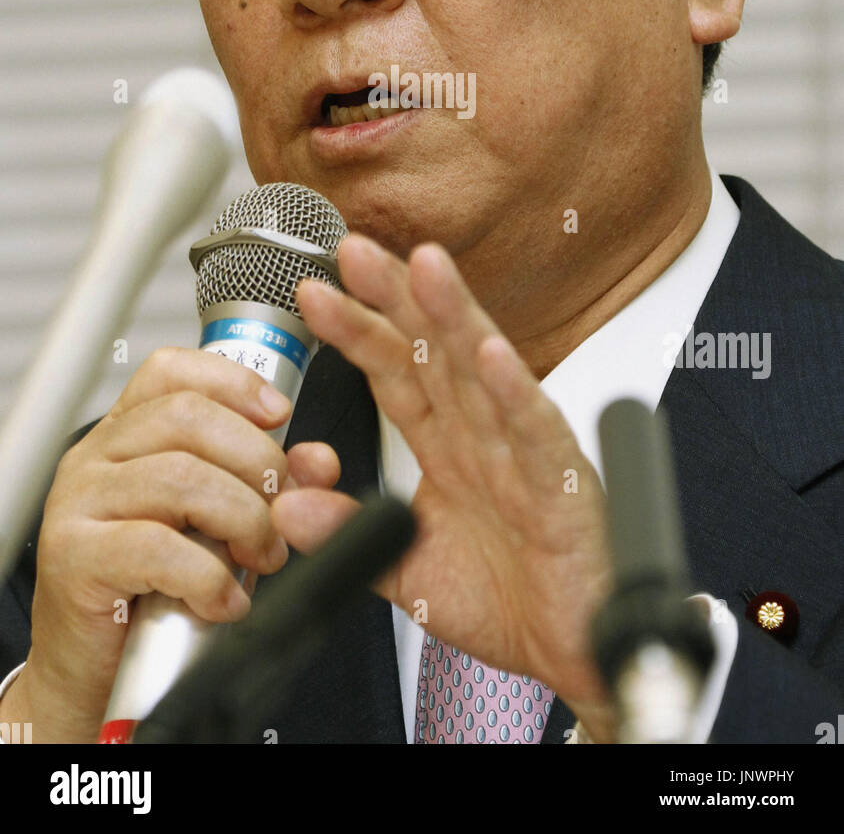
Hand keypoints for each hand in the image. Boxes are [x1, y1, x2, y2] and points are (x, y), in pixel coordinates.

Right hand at [4, 346, 339, 741]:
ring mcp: (79, 503)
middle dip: (256, 463)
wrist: (97, 674)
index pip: (173, 372)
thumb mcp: (220, 524)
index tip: (279, 415)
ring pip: (181, 478)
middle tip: (278, 516)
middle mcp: (97, 457)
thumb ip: (268, 485)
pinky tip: (224, 599)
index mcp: (128, 434)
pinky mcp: (75, 557)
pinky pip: (159, 548)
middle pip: (189, 418)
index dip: (234, 382)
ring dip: (243, 520)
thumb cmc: (153, 591)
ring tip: (259, 558)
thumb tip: (318, 462)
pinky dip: (209, 577)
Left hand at [273, 234, 617, 739]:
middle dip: (395, 296)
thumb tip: (287, 505)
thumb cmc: (508, 600)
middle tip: (352, 250)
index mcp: (447, 446)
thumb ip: (349, 535)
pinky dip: (512, 391)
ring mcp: (522, 452)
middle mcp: (482, 436)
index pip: (395, 371)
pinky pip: (534, 430)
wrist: (570, 655)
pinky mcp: (560, 483)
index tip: (311, 293)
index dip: (355, 330)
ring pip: (484, 370)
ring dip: (455, 316)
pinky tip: (489, 354)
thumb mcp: (405, 568)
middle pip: (434, 350)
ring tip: (424, 266)